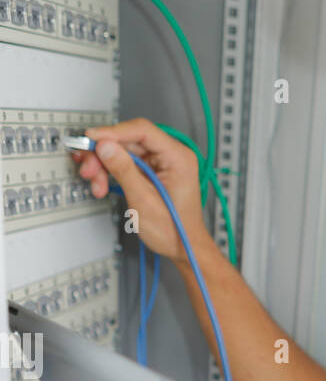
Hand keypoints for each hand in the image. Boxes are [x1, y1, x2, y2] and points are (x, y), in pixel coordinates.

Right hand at [69, 117, 211, 263]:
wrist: (182, 249)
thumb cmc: (174, 230)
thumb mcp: (144, 201)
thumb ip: (123, 170)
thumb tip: (105, 146)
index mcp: (178, 157)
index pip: (142, 131)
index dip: (112, 133)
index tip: (90, 139)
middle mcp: (171, 156)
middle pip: (128, 141)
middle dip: (104, 154)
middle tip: (88, 168)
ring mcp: (161, 163)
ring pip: (123, 152)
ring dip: (104, 166)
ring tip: (96, 184)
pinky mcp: (151, 172)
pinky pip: (126, 164)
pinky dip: (111, 172)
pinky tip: (102, 185)